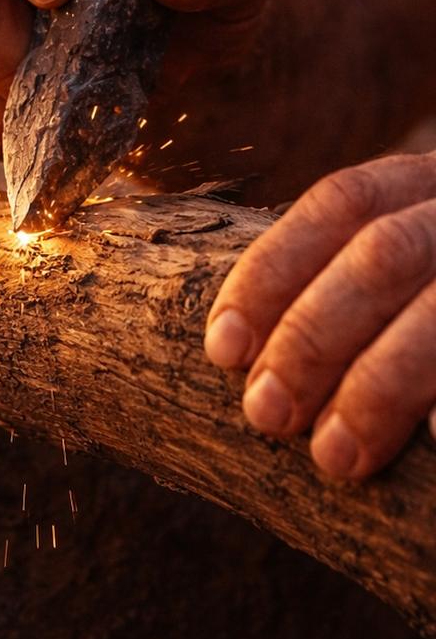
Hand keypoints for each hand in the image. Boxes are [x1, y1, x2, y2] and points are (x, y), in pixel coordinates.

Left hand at [206, 153, 435, 477]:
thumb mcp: (409, 257)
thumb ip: (350, 282)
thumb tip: (244, 349)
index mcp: (432, 181)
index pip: (338, 205)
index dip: (271, 272)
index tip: (223, 347)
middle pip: (384, 255)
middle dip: (314, 337)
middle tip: (265, 414)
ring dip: (383, 383)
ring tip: (335, 457)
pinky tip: (432, 441)